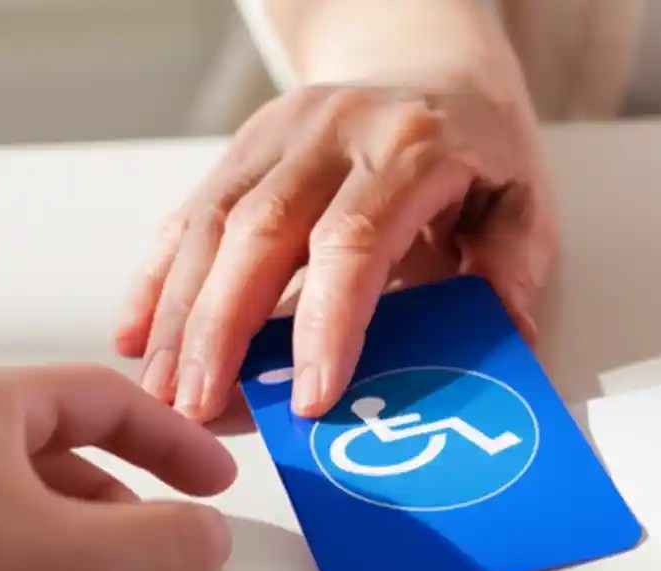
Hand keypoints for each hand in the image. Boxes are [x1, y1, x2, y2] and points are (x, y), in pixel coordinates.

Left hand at [0, 365, 234, 570]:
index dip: (178, 440)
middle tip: (162, 544)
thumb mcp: (81, 566)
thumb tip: (204, 538)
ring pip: (18, 497)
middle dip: (125, 500)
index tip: (214, 480)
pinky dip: (25, 566)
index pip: (108, 398)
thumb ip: (172, 541)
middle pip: (63, 447)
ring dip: (76, 540)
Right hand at [114, 84, 557, 420]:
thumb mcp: (523, 203)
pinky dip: (160, 275)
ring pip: (213, 223)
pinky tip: (138, 332)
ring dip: (180, 314)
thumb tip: (506, 345)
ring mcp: (281, 132)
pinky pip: (192, 211)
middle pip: (261, 231)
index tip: (309, 396)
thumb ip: (512, 269)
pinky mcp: (246, 145)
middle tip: (200, 410)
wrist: (434, 70)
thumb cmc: (480, 151)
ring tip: (164, 391)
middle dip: (223, 330)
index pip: (354, 241)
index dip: (324, 322)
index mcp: (411, 149)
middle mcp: (335, 132)